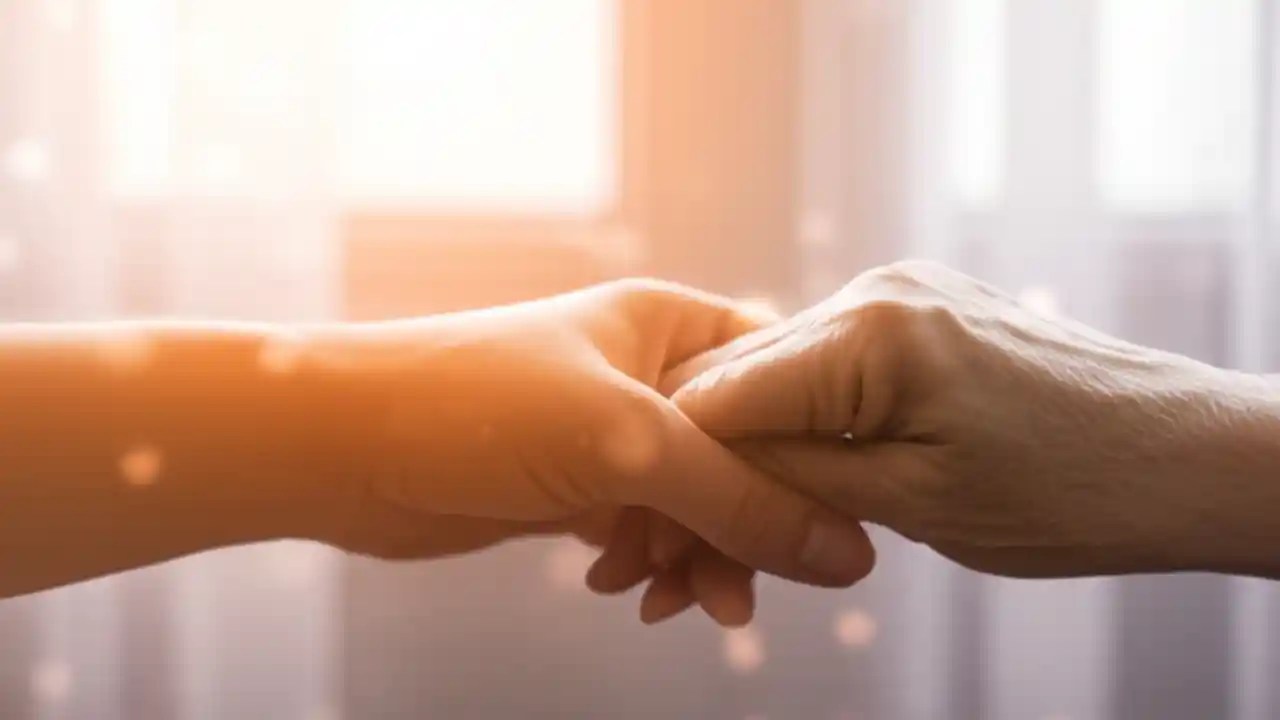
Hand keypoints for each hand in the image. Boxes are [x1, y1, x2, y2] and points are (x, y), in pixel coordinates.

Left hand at [305, 280, 873, 588]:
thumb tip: (850, 555)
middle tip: (739, 595)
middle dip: (746, 528)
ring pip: (696, 502)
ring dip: (699, 558)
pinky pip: (647, 530)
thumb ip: (742, 500)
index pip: (777, 384)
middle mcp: (646, 373)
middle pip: (742, 456)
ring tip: (682, 605)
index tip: (832, 526)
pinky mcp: (576, 484)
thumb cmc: (479, 407)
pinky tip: (630, 592)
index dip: (809, 454)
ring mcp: (609, 432)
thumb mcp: (631, 446)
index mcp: (668, 325)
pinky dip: (652, 566)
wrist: (342, 446)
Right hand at [662, 261, 1279, 577]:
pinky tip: (791, 488)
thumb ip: (793, 472)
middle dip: (705, 475)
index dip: (677, 478)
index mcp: (869, 329)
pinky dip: (803, 434)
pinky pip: (830, 373)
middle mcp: (874, 290)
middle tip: (676, 569)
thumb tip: (704, 461)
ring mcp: (901, 295)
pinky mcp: (922, 316)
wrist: (1188, 456)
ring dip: (750, 458)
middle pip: (739, 385)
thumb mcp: (911, 503)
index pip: (716, 397)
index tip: (650, 549)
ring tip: (737, 546)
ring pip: (781, 381)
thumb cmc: (1069, 492)